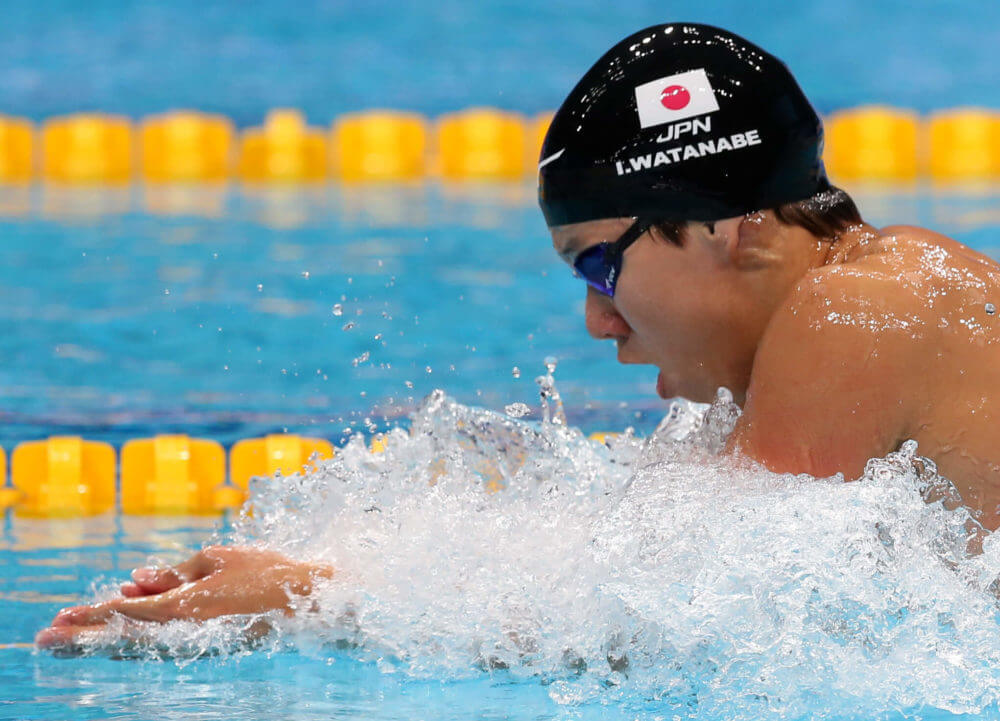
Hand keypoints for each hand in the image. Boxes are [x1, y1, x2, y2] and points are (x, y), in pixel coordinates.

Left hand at [35, 545, 333, 650]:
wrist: (306, 599)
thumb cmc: (266, 573)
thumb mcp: (217, 559)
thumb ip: (175, 570)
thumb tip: (138, 578)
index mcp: (184, 607)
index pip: (126, 612)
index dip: (91, 615)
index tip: (61, 620)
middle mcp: (184, 627)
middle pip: (124, 633)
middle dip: (86, 632)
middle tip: (50, 636)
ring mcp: (197, 635)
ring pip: (140, 634)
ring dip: (111, 624)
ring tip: (81, 619)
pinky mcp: (208, 634)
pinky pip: (164, 628)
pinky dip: (141, 618)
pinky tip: (132, 599)